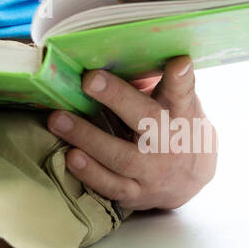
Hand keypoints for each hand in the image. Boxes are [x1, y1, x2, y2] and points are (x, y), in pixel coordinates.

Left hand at [45, 56, 216, 212]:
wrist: (190, 182)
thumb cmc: (175, 129)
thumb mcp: (178, 106)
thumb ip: (157, 84)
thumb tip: (120, 53)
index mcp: (182, 114)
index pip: (183, 92)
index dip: (180, 78)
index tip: (176, 62)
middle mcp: (169, 142)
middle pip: (147, 119)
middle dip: (118, 98)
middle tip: (89, 80)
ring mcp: (153, 171)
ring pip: (121, 156)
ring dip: (87, 137)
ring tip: (58, 119)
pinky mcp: (136, 194)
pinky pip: (111, 186)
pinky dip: (90, 173)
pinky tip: (70, 157)